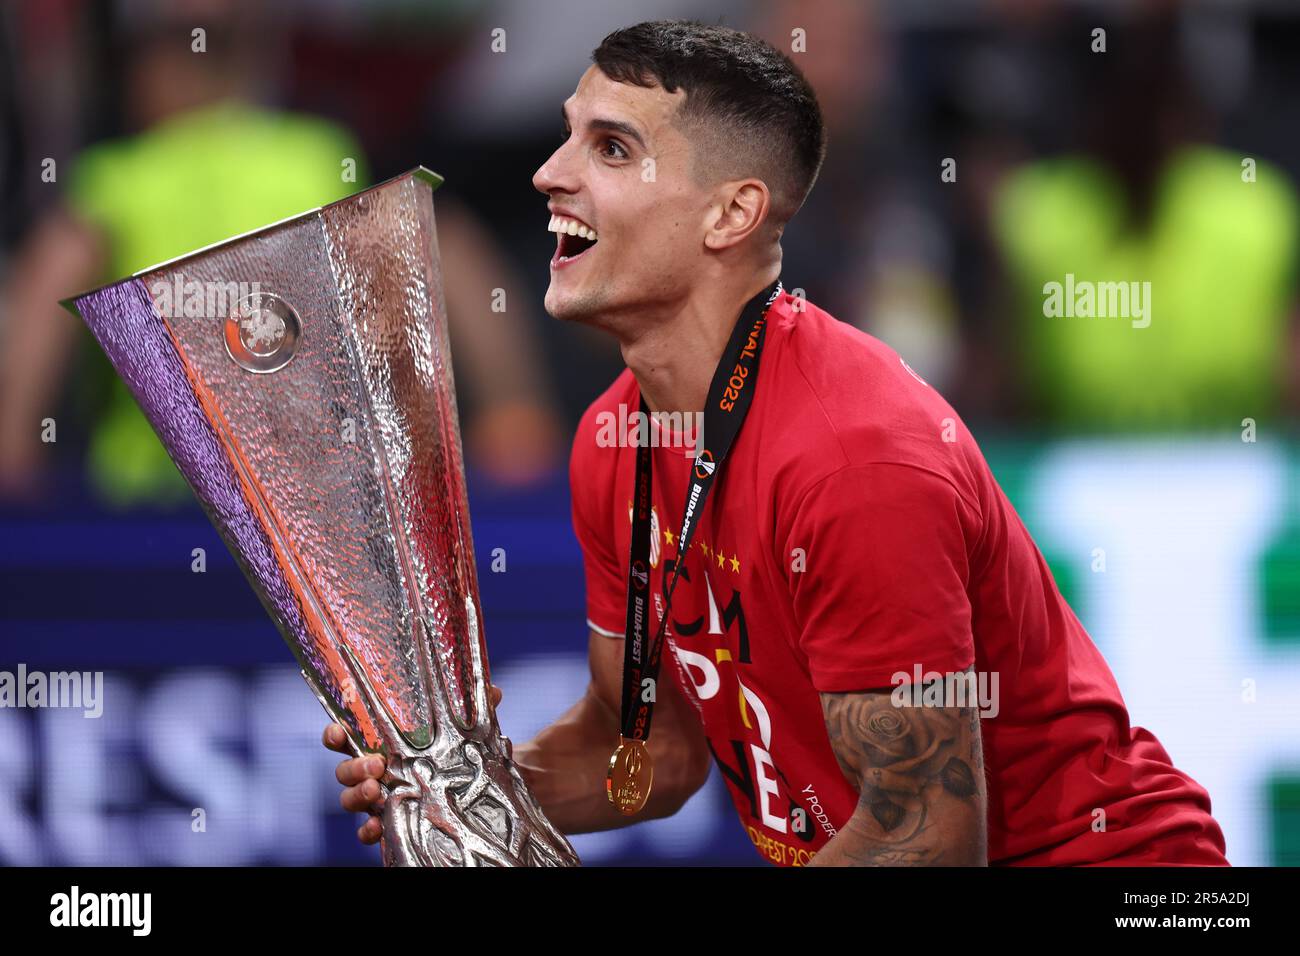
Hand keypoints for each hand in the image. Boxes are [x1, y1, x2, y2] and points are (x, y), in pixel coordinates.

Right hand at [324, 684, 503, 845]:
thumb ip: (476, 708)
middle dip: (352, 768)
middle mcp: (375, 771)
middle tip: (376, 766)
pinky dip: (367, 830)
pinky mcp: (390, 823)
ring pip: (350, 799)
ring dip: (357, 795)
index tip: (338, 732)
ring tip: (376, 791)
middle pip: (345, 770)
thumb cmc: (456, 754)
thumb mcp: (466, 729)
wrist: (474, 794)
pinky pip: (367, 831)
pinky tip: (376, 827)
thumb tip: (494, 691)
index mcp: (383, 743)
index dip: (336, 734)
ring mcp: (379, 798)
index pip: (348, 736)